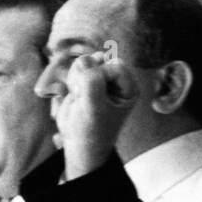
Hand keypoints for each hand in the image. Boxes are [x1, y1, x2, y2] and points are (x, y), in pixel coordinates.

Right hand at [38, 52, 139, 179]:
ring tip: (78, 96)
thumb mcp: (93, 109)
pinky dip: (72, 79)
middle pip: (101, 59)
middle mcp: (117, 83)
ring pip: (87, 61)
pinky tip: (74, 94)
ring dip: (77, 76)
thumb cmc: (91, 131)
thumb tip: (85, 58)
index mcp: (129, 89)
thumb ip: (92, 83)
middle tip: (82, 94)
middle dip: (87, 74)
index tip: (92, 95)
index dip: (100, 75)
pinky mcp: (86, 81)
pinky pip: (77, 68)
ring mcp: (101, 80)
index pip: (116, 66)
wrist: (78, 144)